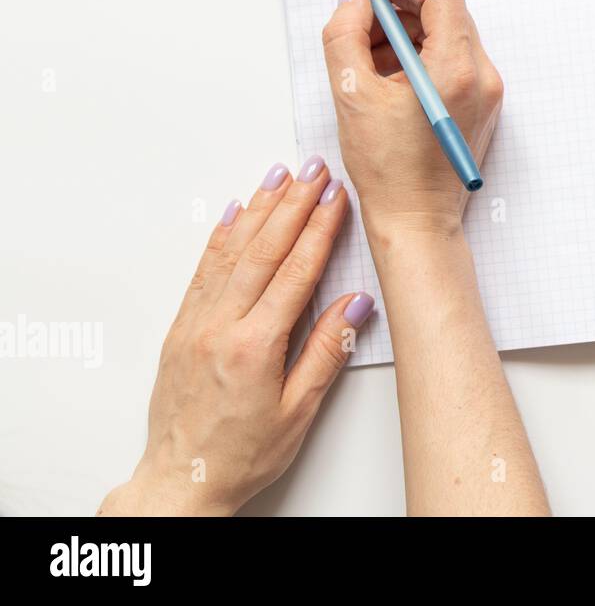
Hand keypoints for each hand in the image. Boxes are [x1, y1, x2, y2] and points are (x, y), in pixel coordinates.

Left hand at [98, 159, 371, 515]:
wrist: (181, 482)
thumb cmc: (240, 456)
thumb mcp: (298, 411)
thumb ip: (327, 351)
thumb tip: (355, 304)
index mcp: (254, 347)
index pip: (295, 272)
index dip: (319, 229)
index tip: (336, 198)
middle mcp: (219, 327)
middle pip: (264, 250)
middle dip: (293, 203)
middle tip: (314, 170)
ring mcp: (195, 324)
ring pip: (231, 252)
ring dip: (259, 209)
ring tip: (280, 176)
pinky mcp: (181, 329)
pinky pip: (203, 270)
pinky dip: (222, 237)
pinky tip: (235, 214)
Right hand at [321, 0, 503, 234]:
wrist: (417, 221)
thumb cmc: (387, 169)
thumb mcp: (351, 94)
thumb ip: (345, 34)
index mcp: (456, 70)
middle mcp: (483, 75)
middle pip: (445, 10)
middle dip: (397, 2)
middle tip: (356, 10)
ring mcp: (487, 89)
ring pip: (446, 32)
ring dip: (404, 28)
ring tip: (362, 48)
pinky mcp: (481, 102)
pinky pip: (451, 57)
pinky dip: (417, 52)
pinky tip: (383, 71)